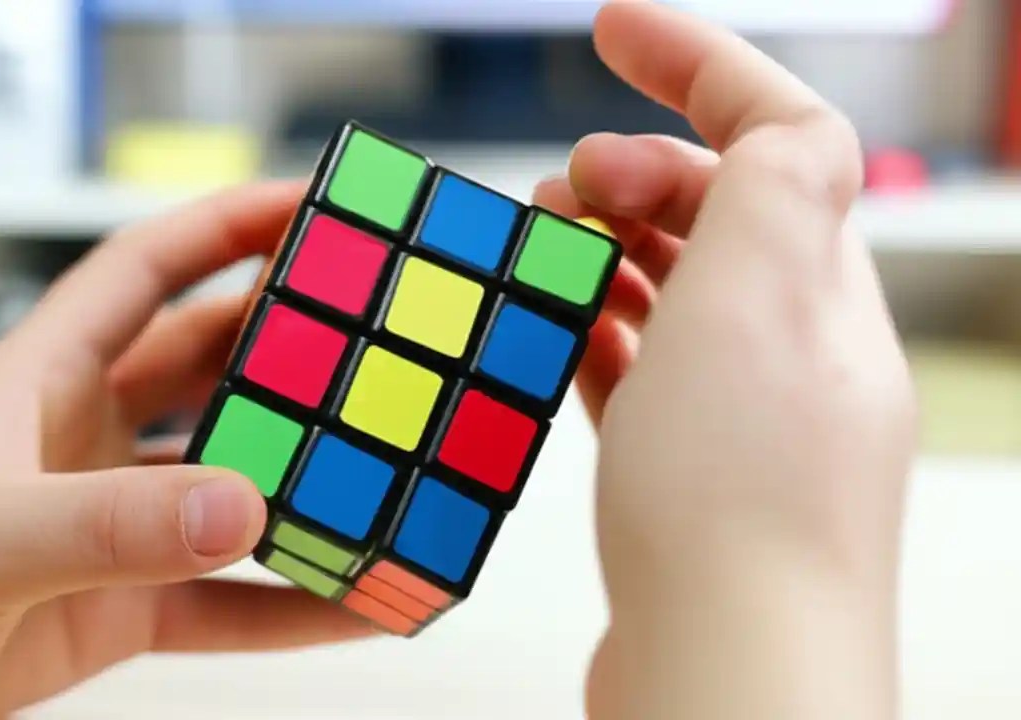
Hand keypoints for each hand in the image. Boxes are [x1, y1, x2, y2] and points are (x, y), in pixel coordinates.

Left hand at [0, 181, 370, 719]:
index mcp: (36, 381)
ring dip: (301, 491)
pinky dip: (284, 607)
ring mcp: (106, 528)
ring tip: (382, 485)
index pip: (142, 274)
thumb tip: (240, 507)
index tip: (310, 209)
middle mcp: (80, 442)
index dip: (223, 230)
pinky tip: (345, 606)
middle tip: (374, 350)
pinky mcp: (116, 611)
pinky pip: (221, 603)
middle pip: (207, 373)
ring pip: (228, 492)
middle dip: (289, 357)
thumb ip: (109, 525)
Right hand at [535, 4, 916, 718]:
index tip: (608, 21)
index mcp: (826, 293)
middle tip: (556, 185)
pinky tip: (560, 338)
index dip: (698, 60)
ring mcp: (749, 425)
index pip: (784, 132)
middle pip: (727, 214)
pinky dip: (601, 338)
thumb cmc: (737, 499)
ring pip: (680, 298)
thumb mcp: (760, 298)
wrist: (728, 680)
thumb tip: (756, 123)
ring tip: (542, 249)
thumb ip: (775, 181)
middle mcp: (802, 355)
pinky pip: (647, 379)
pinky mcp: (694, 487)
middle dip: (641, 167)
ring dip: (614, 252)